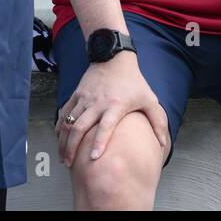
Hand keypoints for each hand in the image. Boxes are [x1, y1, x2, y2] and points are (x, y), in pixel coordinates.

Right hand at [55, 50, 168, 167]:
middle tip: (69, 163)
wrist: (114, 57)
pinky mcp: (76, 95)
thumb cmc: (133, 81)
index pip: (106, 126)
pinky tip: (58, 138)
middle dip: (71, 147)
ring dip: (63, 140)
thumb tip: (162, 143)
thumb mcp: (149, 99)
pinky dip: (59, 126)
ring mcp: (84, 99)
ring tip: (62, 156)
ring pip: (68, 122)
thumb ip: (158, 121)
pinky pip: (63, 112)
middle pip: (79, 127)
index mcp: (115, 106)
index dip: (99, 142)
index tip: (93, 158)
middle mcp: (97, 103)